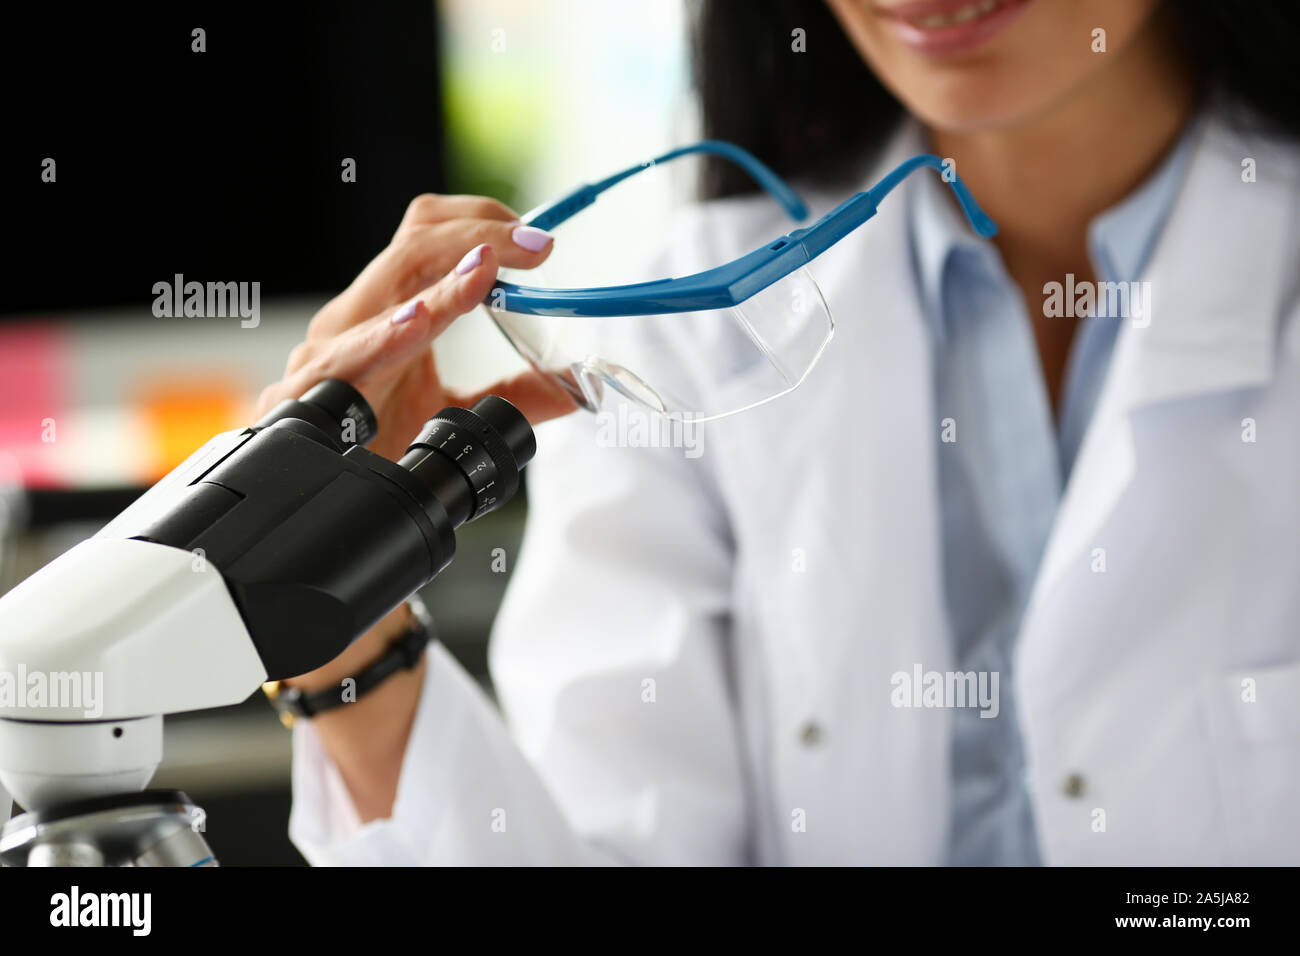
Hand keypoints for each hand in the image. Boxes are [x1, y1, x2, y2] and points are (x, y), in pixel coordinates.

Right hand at [256, 194, 576, 460]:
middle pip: (414, 242)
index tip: (538, 240)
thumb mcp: (457, 411)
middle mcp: (358, 318)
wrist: (321, 500)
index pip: (432, 237)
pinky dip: (387, 333)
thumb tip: (576, 388)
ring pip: (387, 286)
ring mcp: (330, 350)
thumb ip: (514, 395)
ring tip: (488, 266)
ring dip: (445, 273)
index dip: (484, 225)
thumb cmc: (376, 444)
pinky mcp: (308, 390)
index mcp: (389, 311)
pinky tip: (417, 321)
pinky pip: (350, 353)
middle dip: (478, 232)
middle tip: (534, 244)